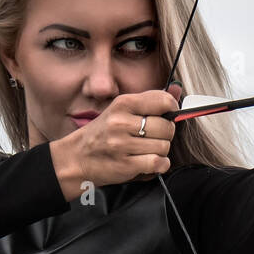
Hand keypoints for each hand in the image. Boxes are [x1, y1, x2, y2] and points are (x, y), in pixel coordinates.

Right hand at [49, 86, 180, 200]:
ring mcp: (122, 144)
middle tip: (153, 137)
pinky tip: (149, 162)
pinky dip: (159, 165)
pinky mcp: (125, 165)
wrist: (75, 159)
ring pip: (164, 146)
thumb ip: (151, 101)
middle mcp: (121, 122)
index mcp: (123, 103)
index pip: (164, 100)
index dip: (172, 109)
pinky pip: (158, 163)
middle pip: (167, 127)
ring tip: (146, 150)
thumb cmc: (102, 134)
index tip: (168, 115)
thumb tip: (178, 89)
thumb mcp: (121, 111)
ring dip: (160, 151)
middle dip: (165, 135)